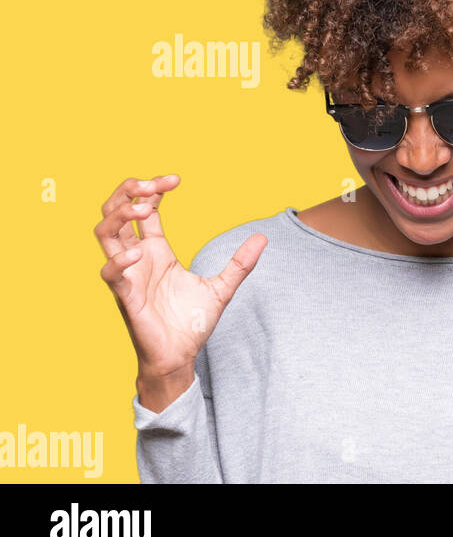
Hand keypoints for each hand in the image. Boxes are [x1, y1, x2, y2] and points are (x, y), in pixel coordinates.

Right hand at [95, 175, 266, 406]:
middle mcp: (137, 258)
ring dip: (118, 215)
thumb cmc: (192, 323)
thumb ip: (240, 263)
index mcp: (156, 250)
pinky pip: (110, 273)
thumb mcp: (222, 288)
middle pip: (115, 211)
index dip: (153, 189)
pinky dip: (120, 260)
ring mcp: (128, 275)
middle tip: (152, 185)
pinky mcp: (125, 297)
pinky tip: (138, 254)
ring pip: (104, 233)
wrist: (180, 357)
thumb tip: (263, 238)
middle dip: (128, 191)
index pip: (145, 209)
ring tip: (144, 208)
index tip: (175, 179)